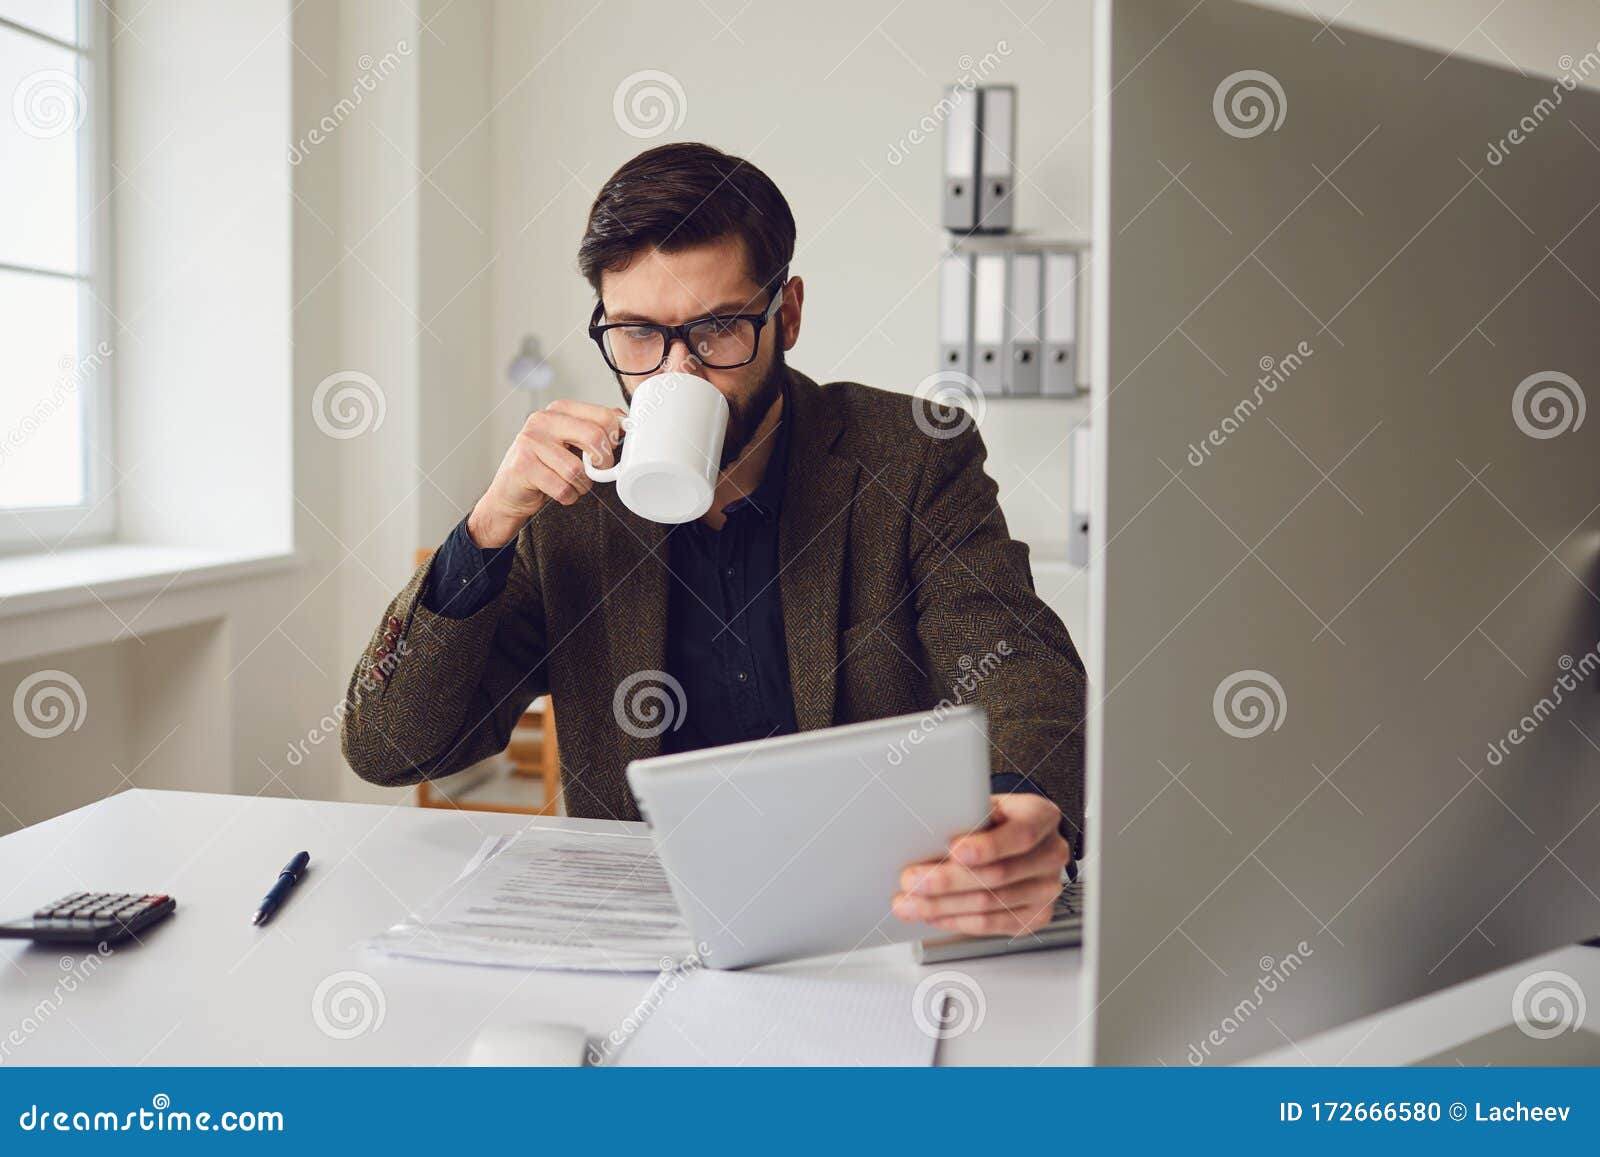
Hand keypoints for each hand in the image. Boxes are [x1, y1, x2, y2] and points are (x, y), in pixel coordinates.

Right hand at [467, 400, 624, 547]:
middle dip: (602, 463)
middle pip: (594, 437)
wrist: (510, 492)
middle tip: (597, 471)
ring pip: (578, 469)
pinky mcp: (523, 465)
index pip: (604, 416)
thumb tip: (626, 424)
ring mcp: (530, 441)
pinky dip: (568, 496)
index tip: (610, 452)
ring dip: (582, 485)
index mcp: (560, 409)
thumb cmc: (546, 467)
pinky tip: (558, 492)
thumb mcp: (571, 442)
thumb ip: (595, 430)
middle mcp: (543, 420)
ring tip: (571, 483)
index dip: (615, 439)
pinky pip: (563, 488)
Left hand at [892, 793, 1071, 935]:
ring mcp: (1046, 888)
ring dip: (943, 906)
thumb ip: (967, 816)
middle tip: (912, 880)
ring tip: (911, 903)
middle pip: (998, 874)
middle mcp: (1051, 854)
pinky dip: (957, 920)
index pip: (1021, 835)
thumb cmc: (995, 818)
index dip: (987, 846)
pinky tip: (934, 914)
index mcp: (1042, 817)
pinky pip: (992, 924)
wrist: (1016, 836)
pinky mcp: (1035, 915)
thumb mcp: (985, 804)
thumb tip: (926, 834)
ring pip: (990, 903)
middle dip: (947, 880)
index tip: (953, 850)